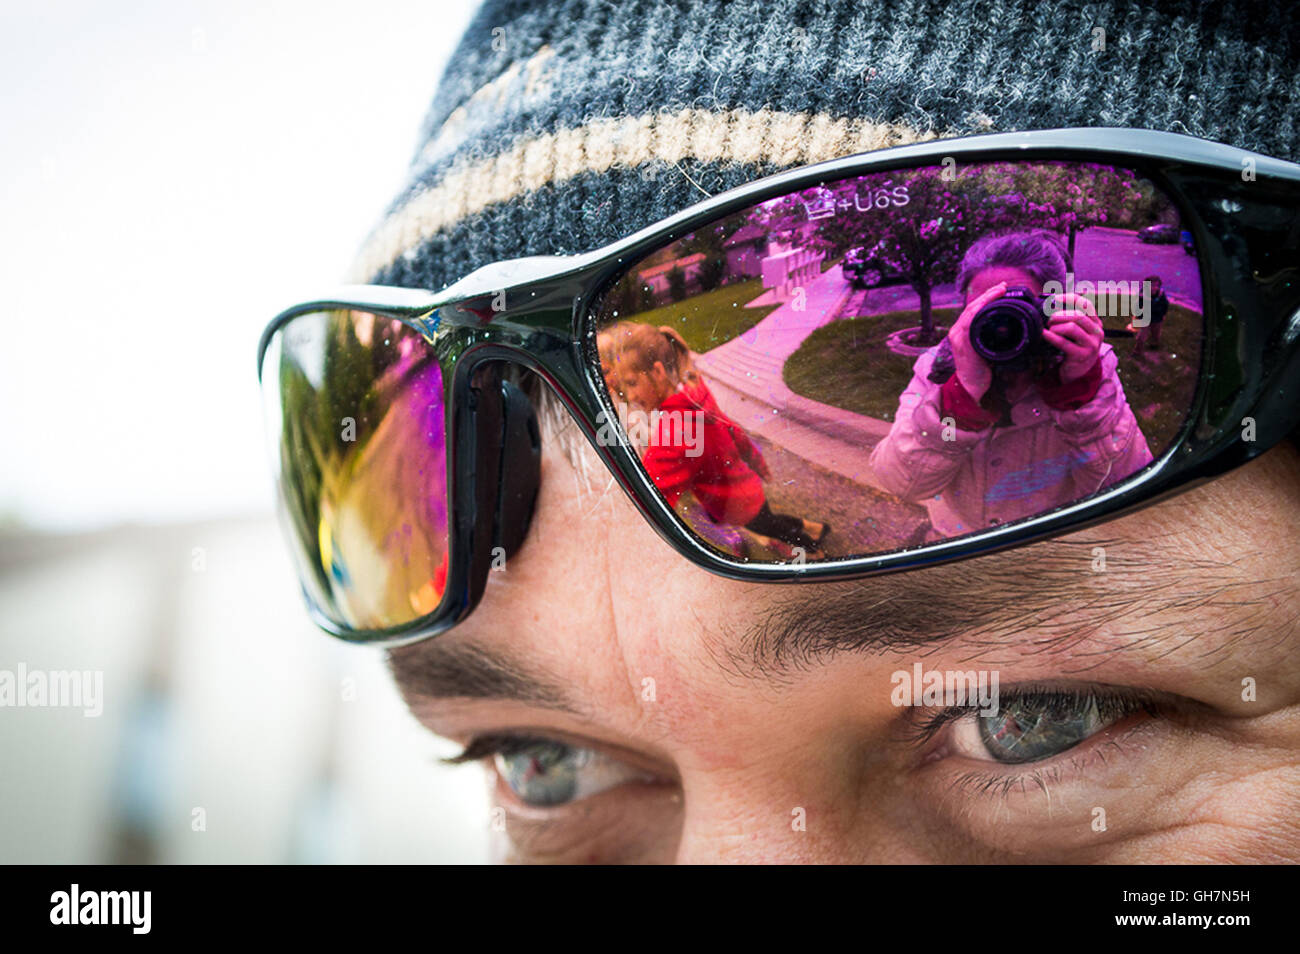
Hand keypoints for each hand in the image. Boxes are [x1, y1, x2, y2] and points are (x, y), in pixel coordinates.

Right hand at [946, 281, 1006, 401]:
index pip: (973, 309)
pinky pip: (970, 322)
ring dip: (986, 299)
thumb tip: (1006, 329)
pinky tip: (989, 305)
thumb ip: (989, 338)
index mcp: (962, 332)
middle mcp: (957, 331)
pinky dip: (980, 311)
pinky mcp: (963, 343)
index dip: (986, 298)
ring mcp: (958, 337)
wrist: (971, 387)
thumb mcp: (985, 349)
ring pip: (971, 311)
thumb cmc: (979, 371)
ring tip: (1000, 291)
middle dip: (988, 294)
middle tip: (1003, 286)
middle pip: (972, 306)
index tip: (1000, 290)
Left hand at [1041, 292, 1101, 382]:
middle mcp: (1097, 332)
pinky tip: (1044, 334)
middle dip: (1060, 315)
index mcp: (1096, 323)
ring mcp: (1091, 344)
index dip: (1070, 298)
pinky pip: (1064, 343)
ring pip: (1072, 327)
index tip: (1055, 299)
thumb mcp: (1077, 332)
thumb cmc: (1074, 347)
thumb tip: (1051, 304)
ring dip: (1056, 326)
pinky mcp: (1082, 355)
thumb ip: (1070, 318)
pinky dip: (1051, 337)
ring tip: (1049, 329)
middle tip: (1049, 319)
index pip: (1086, 304)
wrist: (1079, 371)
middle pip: (1078, 315)